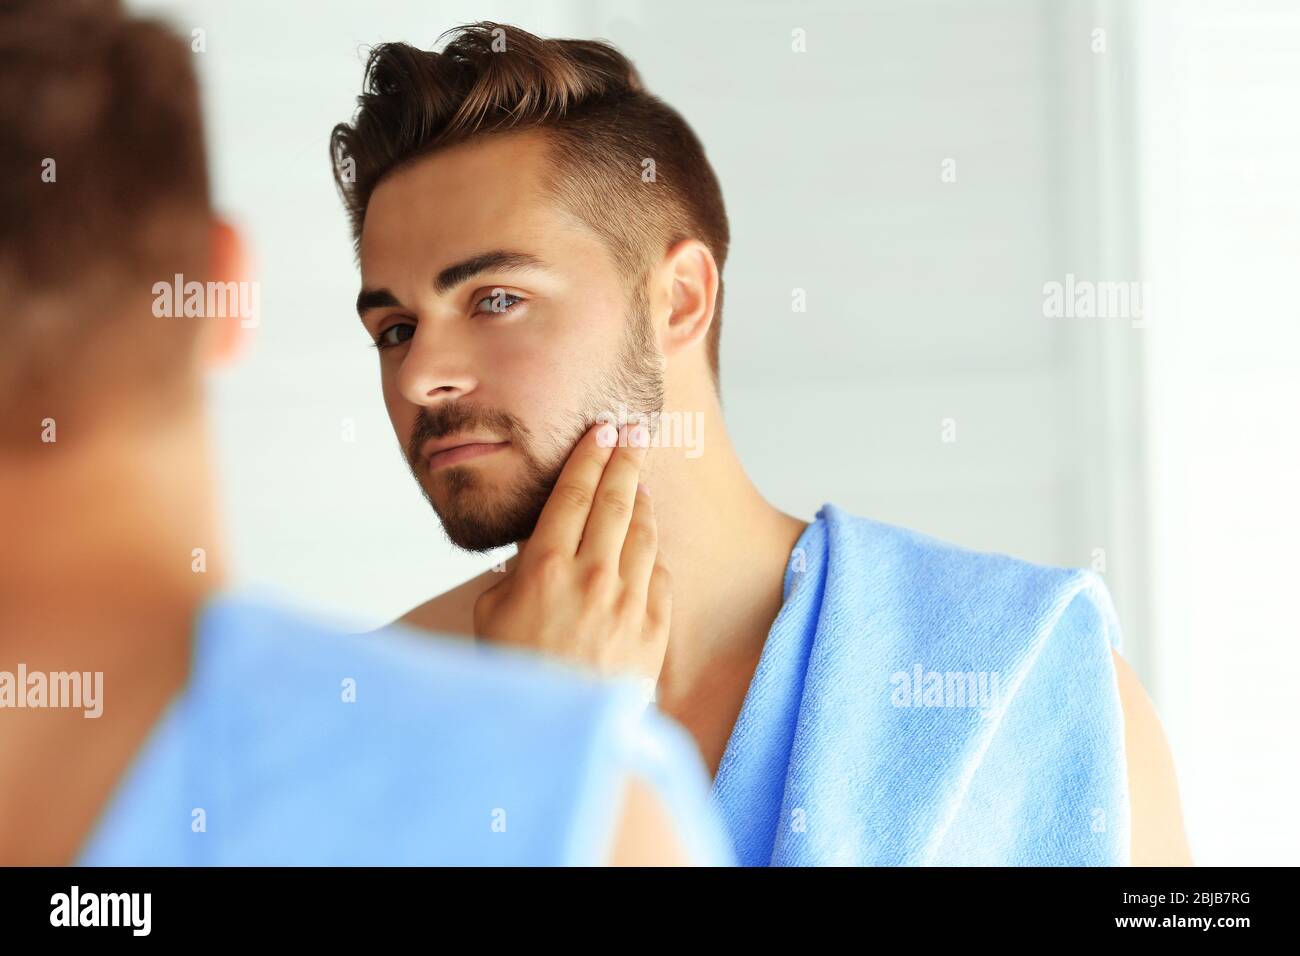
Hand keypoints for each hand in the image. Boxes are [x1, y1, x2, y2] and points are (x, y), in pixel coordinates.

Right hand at [473, 421, 670, 689]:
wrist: (558, 734)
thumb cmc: (516, 675)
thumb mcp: (491, 615)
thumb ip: (515, 571)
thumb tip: (537, 544)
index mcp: (547, 568)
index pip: (574, 494)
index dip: (590, 457)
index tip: (602, 430)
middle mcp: (593, 576)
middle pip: (616, 501)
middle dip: (625, 460)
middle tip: (633, 432)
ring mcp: (629, 602)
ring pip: (643, 534)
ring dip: (641, 503)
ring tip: (638, 484)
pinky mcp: (654, 629)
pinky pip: (659, 575)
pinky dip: (651, 555)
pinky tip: (645, 547)